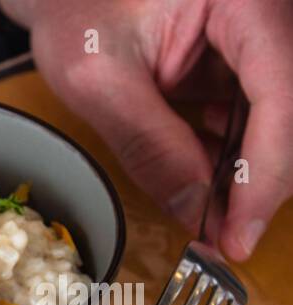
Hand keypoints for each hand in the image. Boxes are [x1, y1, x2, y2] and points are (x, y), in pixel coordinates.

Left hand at [3, 0, 292, 260]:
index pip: (283, 93)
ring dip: (245, 176)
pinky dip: (230, 157)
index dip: (266, 174)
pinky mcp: (239, 59)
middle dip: (259, 182)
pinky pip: (252, 115)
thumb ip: (150, 145)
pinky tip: (206, 189)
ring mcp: (256, 37)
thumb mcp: (99, 79)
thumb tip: (194, 211)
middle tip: (225, 240)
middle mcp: (265, 16)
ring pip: (276, 119)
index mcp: (248, 1)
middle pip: (288, 111)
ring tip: (211, 223)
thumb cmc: (74, 8)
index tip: (240, 233)